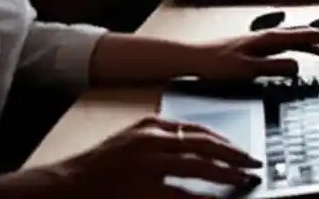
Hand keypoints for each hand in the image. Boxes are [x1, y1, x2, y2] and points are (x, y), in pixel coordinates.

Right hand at [58, 116, 259, 197]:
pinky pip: (181, 193)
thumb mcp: (131, 139)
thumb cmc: (98, 166)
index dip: (225, 140)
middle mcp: (153, 140)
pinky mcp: (143, 188)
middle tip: (254, 163)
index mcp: (151, 127)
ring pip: (199, 166)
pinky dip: (202, 196)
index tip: (242, 148)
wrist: (65, 185)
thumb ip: (162, 138)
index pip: (199, 130)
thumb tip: (197, 144)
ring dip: (227, 174)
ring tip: (245, 180)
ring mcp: (148, 164)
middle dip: (235, 154)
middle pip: (206, 145)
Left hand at [189, 27, 318, 81]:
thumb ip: (273, 67)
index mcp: (271, 38)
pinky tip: (308, 56)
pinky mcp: (262, 46)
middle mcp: (272, 35)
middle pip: (311, 36)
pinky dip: (307, 49)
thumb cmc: (215, 63)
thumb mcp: (245, 70)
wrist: (194, 58)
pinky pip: (293, 44)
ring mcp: (267, 39)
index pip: (310, 37)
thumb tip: (298, 66)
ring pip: (302, 39)